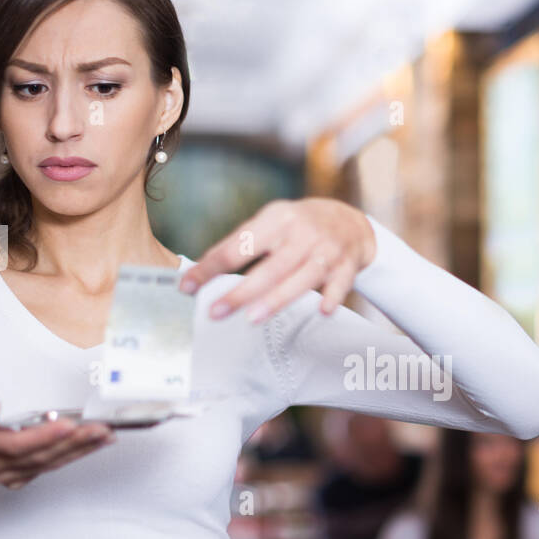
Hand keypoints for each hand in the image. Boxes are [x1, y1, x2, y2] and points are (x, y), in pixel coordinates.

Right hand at [0, 384, 114, 489]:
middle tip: (102, 428)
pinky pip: (49, 466)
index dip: (43, 436)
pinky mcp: (18, 475)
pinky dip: (73, 455)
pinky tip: (93, 444)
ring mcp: (6, 473)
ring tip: (107, 434)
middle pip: (40, 456)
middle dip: (74, 442)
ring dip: (80, 450)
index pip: (15, 444)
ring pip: (49, 463)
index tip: (68, 423)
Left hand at [178, 197, 375, 321]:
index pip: (238, 246)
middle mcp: (301, 234)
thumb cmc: (298, 227)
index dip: (211, 267)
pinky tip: (322, 311)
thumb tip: (199, 273)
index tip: (187, 287)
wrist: (350, 222)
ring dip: (277, 298)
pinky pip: (339, 285)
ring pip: (301, 278)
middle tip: (215, 312)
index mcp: (276, 220)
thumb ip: (239, 244)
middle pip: (269, 267)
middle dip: (241, 292)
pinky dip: (332, 297)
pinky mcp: (346, 267)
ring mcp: (326, 251)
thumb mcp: (269, 223)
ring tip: (252, 318)